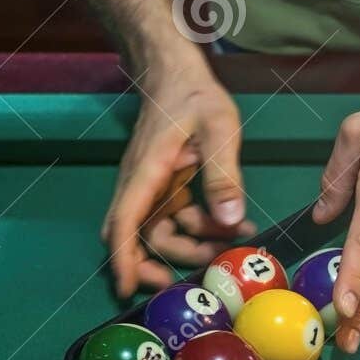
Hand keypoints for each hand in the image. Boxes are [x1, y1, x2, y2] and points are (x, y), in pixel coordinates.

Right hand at [103, 67, 255, 297]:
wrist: (173, 70)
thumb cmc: (192, 93)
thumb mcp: (218, 127)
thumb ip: (224, 174)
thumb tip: (229, 221)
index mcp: (147, 172)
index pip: (126, 223)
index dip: (124, 259)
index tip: (128, 289)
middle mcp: (141, 186)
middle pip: (141, 238)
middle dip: (172, 259)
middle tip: (211, 265)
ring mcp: (152, 189)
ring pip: (162, 232)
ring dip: (194, 243)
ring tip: (235, 237)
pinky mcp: (165, 189)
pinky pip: (177, 220)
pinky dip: (200, 228)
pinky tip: (231, 224)